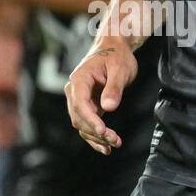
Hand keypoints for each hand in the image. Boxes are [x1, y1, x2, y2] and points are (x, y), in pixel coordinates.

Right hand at [65, 40, 137, 154]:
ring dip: (96, 137)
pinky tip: (106, 147)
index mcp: (79, 79)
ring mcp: (79, 99)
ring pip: (81, 124)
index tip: (104, 132)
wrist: (114, 48)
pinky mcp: (87, 106)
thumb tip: (108, 108)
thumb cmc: (117, 55)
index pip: (80, 104)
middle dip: (96, 132)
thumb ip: (114, 88)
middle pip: (79, 117)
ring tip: (114, 145)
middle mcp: (74, 90)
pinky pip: (87, 124)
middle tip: (115, 141)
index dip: (91, 120)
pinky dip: (95, 136)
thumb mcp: (120, 69)